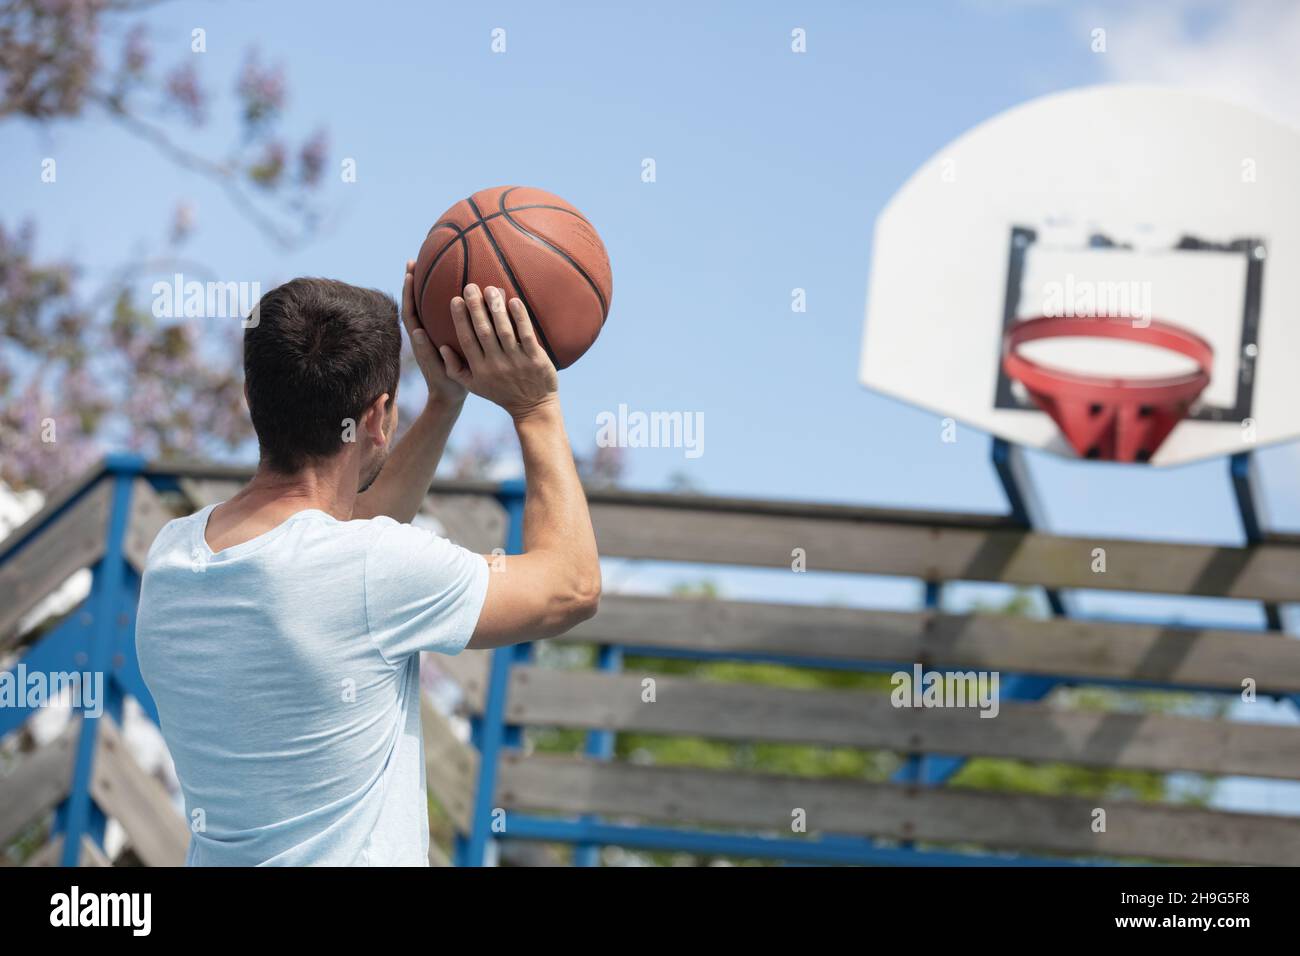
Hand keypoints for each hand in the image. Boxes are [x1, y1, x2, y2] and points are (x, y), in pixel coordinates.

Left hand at [401, 260, 466, 408]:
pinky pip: (434, 314)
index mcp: (420, 340)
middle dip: (412, 282)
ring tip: (426, 268)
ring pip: (423, 307)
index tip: (410, 273)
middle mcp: (421, 334)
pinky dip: (434, 299)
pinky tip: (446, 289)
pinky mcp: (438, 338)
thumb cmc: (448, 384)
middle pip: (413, 303)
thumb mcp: (439, 370)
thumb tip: (416, 332)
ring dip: (422, 287)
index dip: (408, 292)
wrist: (450, 397)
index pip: (409, 311)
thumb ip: (426, 353)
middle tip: (414, 261)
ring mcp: (429, 335)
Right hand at [442, 284, 558, 419]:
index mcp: (480, 369)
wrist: (533, 407)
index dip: (460, 319)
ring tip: (490, 289)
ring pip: (504, 331)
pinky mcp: (535, 359)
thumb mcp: (474, 386)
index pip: (466, 340)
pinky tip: (514, 301)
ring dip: (496, 308)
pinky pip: (526, 334)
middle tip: (470, 286)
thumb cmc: (501, 392)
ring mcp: (516, 361)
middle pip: (483, 332)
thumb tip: (442, 347)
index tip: (455, 300)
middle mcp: (496, 364)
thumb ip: (455, 369)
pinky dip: (520, 317)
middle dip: (475, 307)